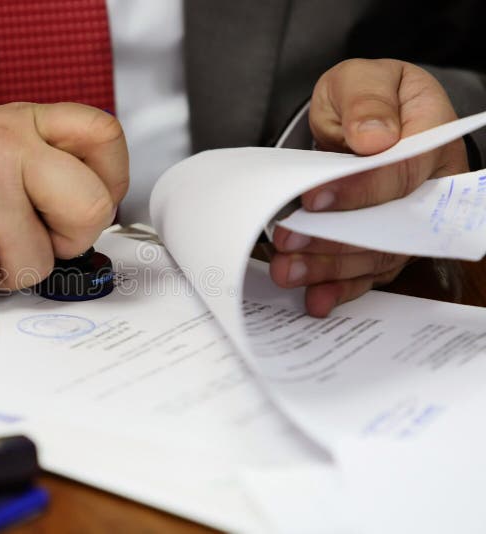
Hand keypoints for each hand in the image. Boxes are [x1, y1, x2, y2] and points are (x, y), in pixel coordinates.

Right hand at [0, 102, 128, 292]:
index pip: (106, 140)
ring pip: (33, 262)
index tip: (73, 211)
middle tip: (22, 240)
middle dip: (61, 245)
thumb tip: (88, 220)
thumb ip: (38, 169)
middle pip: (91, 210)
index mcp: (22, 122)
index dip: (107, 187)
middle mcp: (5, 142)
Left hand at [270, 59, 468, 315]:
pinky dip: (341, 287)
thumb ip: (366, 102)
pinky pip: (369, 271)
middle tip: (289, 242)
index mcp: (432, 138)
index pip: (403, 171)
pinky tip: (316, 299)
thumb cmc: (361, 96)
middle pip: (392, 223)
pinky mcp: (386, 241)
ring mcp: (408, 218)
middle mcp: (429, 186)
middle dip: (337, 239)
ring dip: (330, 268)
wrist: (354, 117)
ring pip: (378, 253)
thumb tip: (375, 139)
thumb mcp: (359, 80)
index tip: (313, 199)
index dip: (361, 190)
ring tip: (288, 271)